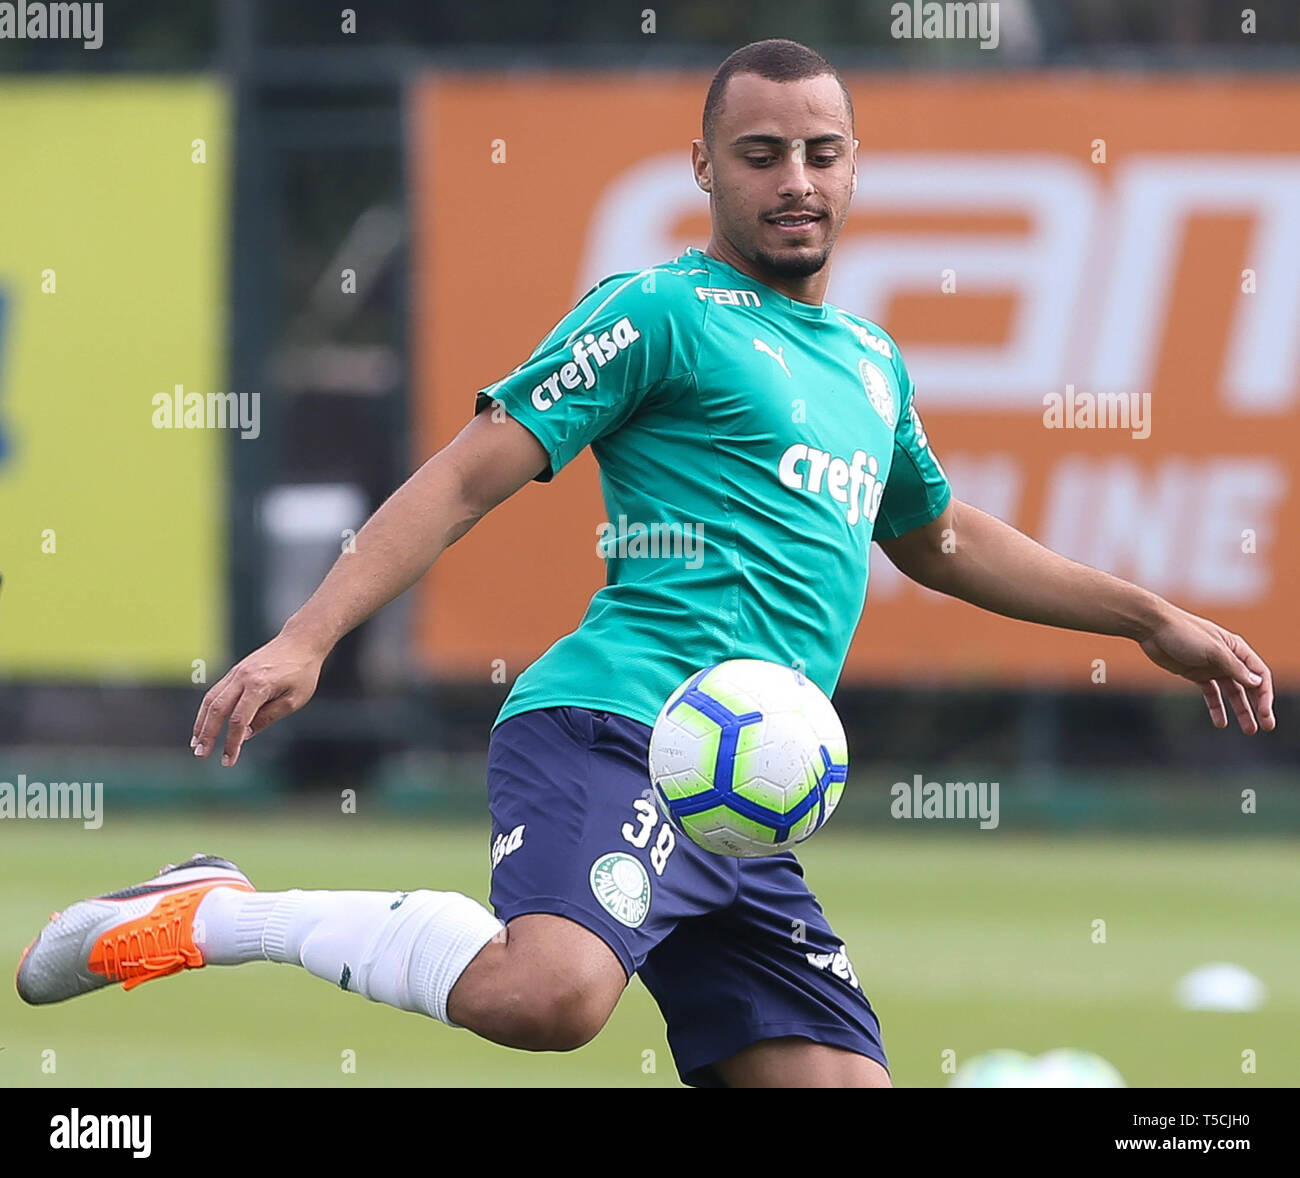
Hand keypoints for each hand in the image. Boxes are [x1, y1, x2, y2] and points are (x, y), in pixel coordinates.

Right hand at [191, 632, 324, 765]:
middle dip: (206, 734)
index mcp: (259, 685)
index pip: (239, 720)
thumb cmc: (302, 672)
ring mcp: (236, 672)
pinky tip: (205, 723)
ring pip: (211, 699)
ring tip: (196, 743)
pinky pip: (216, 692)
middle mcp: (243, 677)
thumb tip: (244, 735)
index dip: (231, 742)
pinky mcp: (235, 671)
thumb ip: (268, 717)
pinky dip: (207, 709)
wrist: (300, 641)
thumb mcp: (294, 700)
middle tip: (200, 754)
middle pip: (217, 709)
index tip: (228, 761)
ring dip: (201, 722)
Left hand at [1138, 607, 1274, 733]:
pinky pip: (1211, 693)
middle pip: (1249, 686)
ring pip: (1232, 692)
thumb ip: (1234, 667)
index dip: (1265, 695)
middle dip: (1258, 706)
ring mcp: (1211, 667)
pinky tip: (1220, 723)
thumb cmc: (1184, 633)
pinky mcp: (1195, 674)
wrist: (1152, 628)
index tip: (1264, 713)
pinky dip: (1216, 707)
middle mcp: (1227, 658)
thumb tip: (1256, 682)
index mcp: (1236, 648)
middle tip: (1267, 727)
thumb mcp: (1213, 650)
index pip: (1259, 674)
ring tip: (1249, 730)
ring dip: (1241, 710)